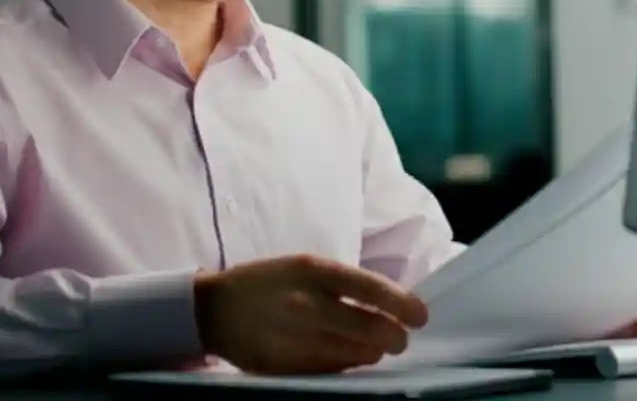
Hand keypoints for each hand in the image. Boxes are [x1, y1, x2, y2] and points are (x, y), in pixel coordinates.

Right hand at [194, 254, 429, 373]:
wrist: (215, 309)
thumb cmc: (268, 282)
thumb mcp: (304, 266)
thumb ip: (344, 283)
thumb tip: (391, 303)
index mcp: (314, 270)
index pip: (373, 289)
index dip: (404, 305)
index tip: (421, 316)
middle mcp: (308, 305)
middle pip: (372, 331)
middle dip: (396, 338)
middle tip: (400, 339)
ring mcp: (298, 340)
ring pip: (358, 356)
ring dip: (371, 352)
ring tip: (368, 344)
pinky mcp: (289, 367)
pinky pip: (334, 371)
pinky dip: (346, 364)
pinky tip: (341, 354)